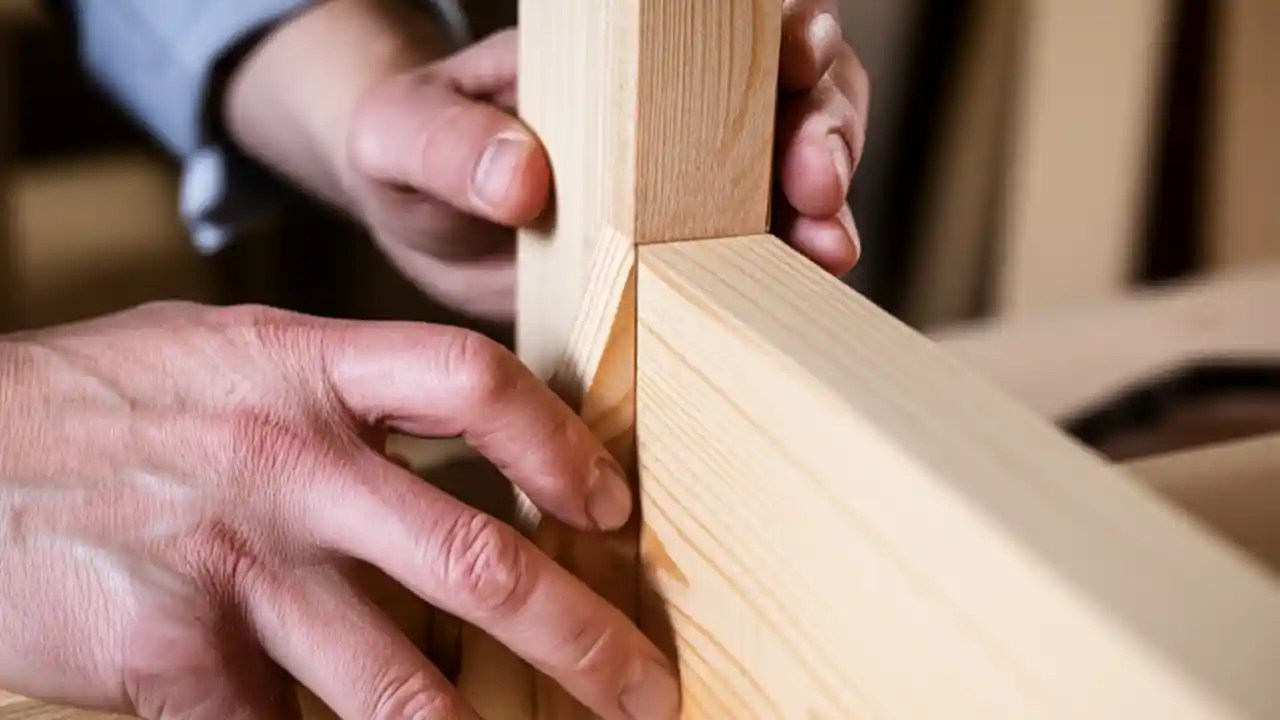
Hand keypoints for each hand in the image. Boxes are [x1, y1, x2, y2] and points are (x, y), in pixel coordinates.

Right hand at [0, 303, 676, 719]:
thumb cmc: (105, 404)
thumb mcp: (231, 354)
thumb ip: (341, 392)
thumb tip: (449, 450)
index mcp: (308, 369)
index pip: (474, 383)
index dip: (559, 444)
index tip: (610, 506)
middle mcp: (289, 464)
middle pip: (476, 559)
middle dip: (582, 636)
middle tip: (650, 689)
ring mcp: (236, 563)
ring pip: (400, 684)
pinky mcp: (177, 656)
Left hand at [227, 1, 868, 320]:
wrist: (413, 221)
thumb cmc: (407, 145)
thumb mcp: (404, 133)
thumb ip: (449, 143)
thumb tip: (520, 178)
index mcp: (621, 49)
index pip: (734, 20)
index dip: (789, 29)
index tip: (799, 57)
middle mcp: (678, 105)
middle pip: (796, 94)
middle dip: (827, 131)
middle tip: (817, 185)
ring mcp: (693, 180)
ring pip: (797, 178)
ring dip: (826, 211)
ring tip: (827, 250)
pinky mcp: (687, 253)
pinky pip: (757, 256)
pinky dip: (788, 272)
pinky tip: (800, 292)